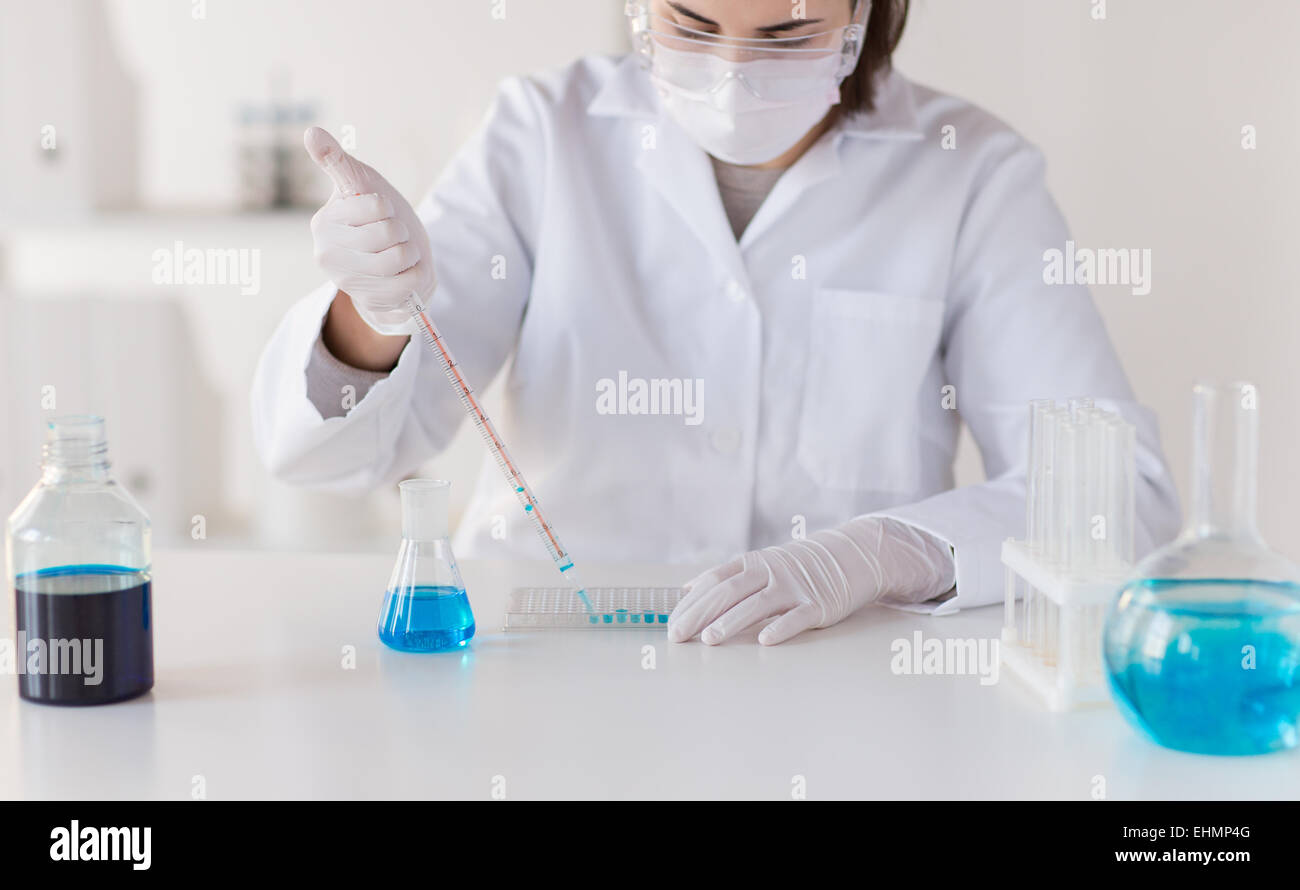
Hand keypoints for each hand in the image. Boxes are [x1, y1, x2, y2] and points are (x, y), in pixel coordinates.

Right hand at [305, 126, 434, 334]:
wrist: (396, 264)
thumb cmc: (378, 217)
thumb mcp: (361, 185)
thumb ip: (337, 160)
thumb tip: (311, 131)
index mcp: (325, 222)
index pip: (376, 206)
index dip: (388, 208)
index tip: (379, 213)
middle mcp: (327, 253)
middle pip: (389, 233)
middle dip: (402, 232)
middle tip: (392, 238)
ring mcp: (347, 281)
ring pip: (399, 259)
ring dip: (411, 254)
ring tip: (400, 255)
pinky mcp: (369, 302)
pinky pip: (407, 286)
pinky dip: (417, 276)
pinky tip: (405, 275)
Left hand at [668, 517, 955, 645]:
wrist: (849, 557)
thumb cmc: (795, 568)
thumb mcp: (759, 566)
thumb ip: (725, 578)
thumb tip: (686, 590)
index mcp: (751, 564)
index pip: (714, 581)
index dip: (691, 601)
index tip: (671, 623)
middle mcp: (769, 572)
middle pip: (729, 592)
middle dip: (700, 614)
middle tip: (678, 635)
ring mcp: (794, 587)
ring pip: (758, 604)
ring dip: (731, 621)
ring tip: (710, 640)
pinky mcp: (818, 604)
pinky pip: (796, 616)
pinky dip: (780, 627)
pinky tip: (764, 641)